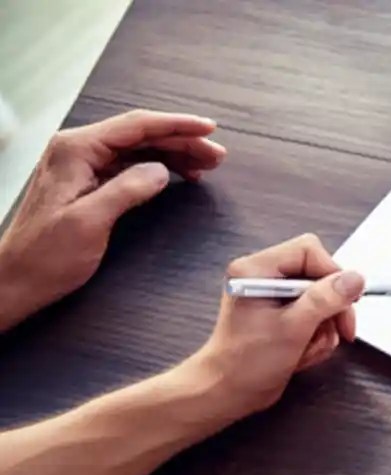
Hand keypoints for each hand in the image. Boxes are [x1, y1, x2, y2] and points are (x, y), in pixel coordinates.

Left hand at [0, 109, 225, 330]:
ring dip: (174, 154)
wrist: (18, 278)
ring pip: (138, 149)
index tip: (209, 128)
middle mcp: (77, 150)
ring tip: (207, 165)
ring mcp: (82, 165)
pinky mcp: (88, 182)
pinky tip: (178, 175)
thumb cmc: (46, 255)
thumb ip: (127, 189)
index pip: (136, 126)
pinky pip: (129, 165)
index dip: (177, 126)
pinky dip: (158, 167)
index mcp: (75, 150)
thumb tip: (162, 171)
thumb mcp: (90, 222)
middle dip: (182, 141)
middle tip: (217, 155)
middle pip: (140, 134)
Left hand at [187, 234, 363, 420]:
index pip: (308, 251)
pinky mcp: (283, 315)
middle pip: (319, 276)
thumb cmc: (245, 362)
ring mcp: (274, 297)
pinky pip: (316, 317)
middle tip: (341, 330)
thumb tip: (354, 279)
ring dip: (324, 329)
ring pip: (322, 300)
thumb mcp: (292, 328)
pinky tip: (303, 353)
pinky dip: (317, 338)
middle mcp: (265, 278)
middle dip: (330, 309)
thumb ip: (325, 300)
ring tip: (308, 348)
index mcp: (257, 270)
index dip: (332, 274)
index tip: (346, 300)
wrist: (228, 392)